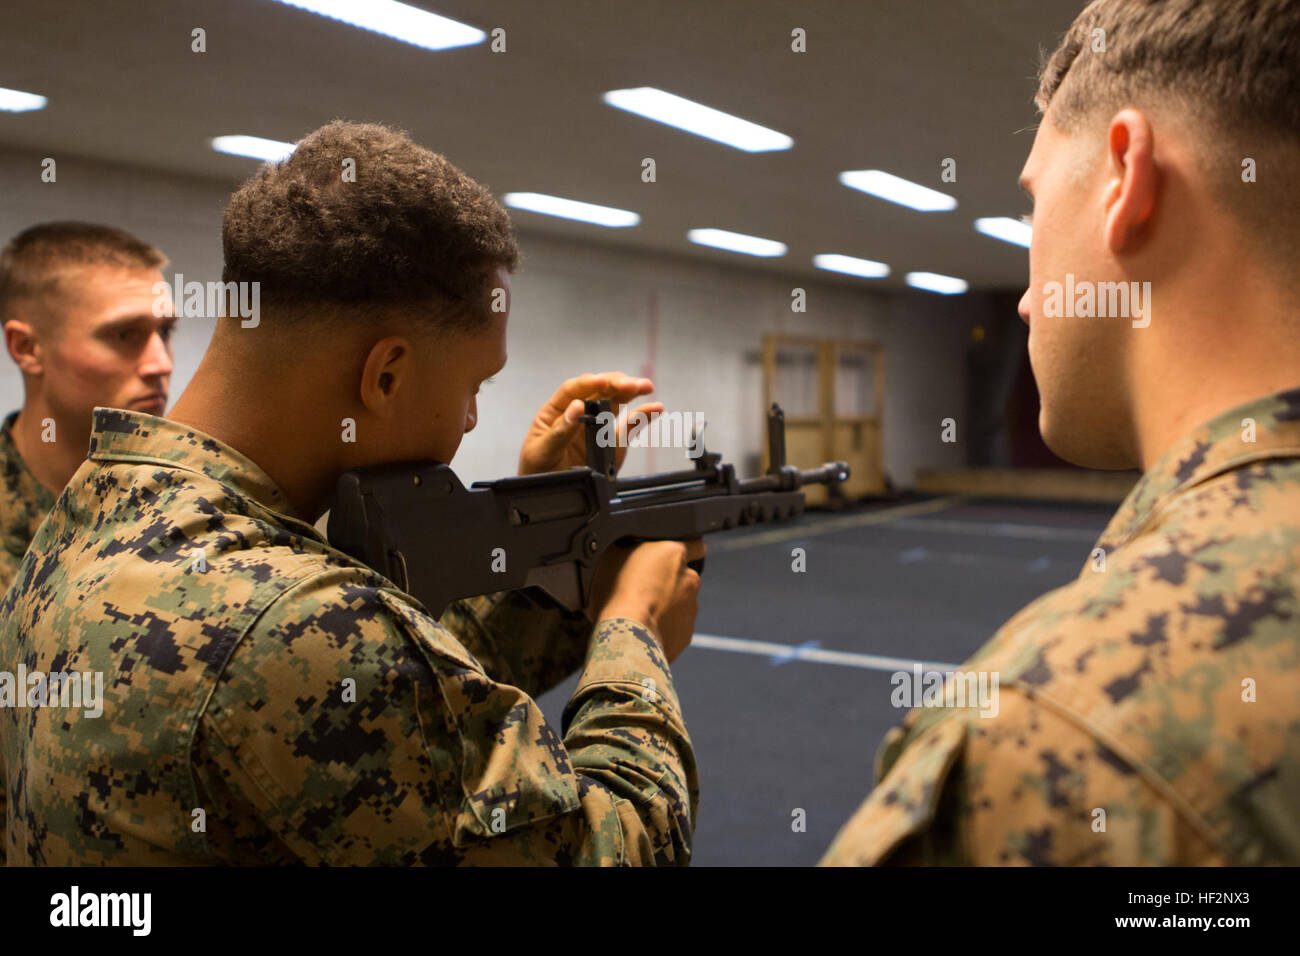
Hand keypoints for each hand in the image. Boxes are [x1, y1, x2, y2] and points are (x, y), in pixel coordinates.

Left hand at [517, 371, 662, 475]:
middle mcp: (578, 411)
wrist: (547, 495)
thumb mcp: (542, 451)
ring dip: (631, 391)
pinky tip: (655, 407)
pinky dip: (643, 414)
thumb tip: (576, 408)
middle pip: (599, 389)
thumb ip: (559, 431)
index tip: (601, 382)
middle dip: (615, 383)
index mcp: (556, 410)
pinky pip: (629, 423)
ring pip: (616, 400)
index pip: (574, 390)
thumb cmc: (538, 469)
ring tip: (645, 387)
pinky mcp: (612, 439)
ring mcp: (597, 424)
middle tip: (630, 384)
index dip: (588, 383)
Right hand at [588, 539, 705, 661]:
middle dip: (666, 584)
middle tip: (640, 592)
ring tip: (637, 615)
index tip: (672, 559)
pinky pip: (674, 628)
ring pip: (679, 605)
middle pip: (682, 578)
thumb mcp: (612, 556)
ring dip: (664, 607)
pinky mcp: (685, 633)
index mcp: (673, 555)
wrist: (624, 635)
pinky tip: (642, 631)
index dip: (682, 552)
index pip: (694, 546)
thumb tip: (625, 550)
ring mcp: (690, 609)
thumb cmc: (613, 593)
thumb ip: (628, 549)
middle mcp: (689, 579)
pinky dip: (663, 629)